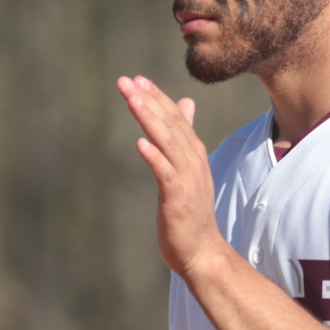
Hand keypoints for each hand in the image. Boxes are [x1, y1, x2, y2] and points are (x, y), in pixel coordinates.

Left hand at [118, 76, 226, 278]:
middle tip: (127, 81)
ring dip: (151, 120)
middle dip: (149, 101)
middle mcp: (192, 163)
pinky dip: (155, 158)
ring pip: (168, 144)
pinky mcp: (179, 200)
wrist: (202, 251)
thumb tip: (186, 103)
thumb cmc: (192, 212)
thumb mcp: (188, 169)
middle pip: (170, 125)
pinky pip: (166, 175)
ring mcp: (187, 181)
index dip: (158, 98)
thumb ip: (185, 136)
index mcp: (193, 155)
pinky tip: (141, 143)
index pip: (176, 119)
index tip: (138, 79)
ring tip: (133, 101)